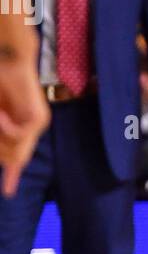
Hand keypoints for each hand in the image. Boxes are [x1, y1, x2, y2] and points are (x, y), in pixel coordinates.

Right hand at [0, 34, 49, 195]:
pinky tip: (2, 113)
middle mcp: (31, 129)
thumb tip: (7, 160)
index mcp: (20, 129)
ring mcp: (37, 125)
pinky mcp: (39, 120)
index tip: (7, 192)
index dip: (11, 176)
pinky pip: (18, 135)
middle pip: (12, 158)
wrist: (7, 61)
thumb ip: (0, 135)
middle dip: (0, 153)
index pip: (17, 157)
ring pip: (14, 150)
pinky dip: (5, 126)